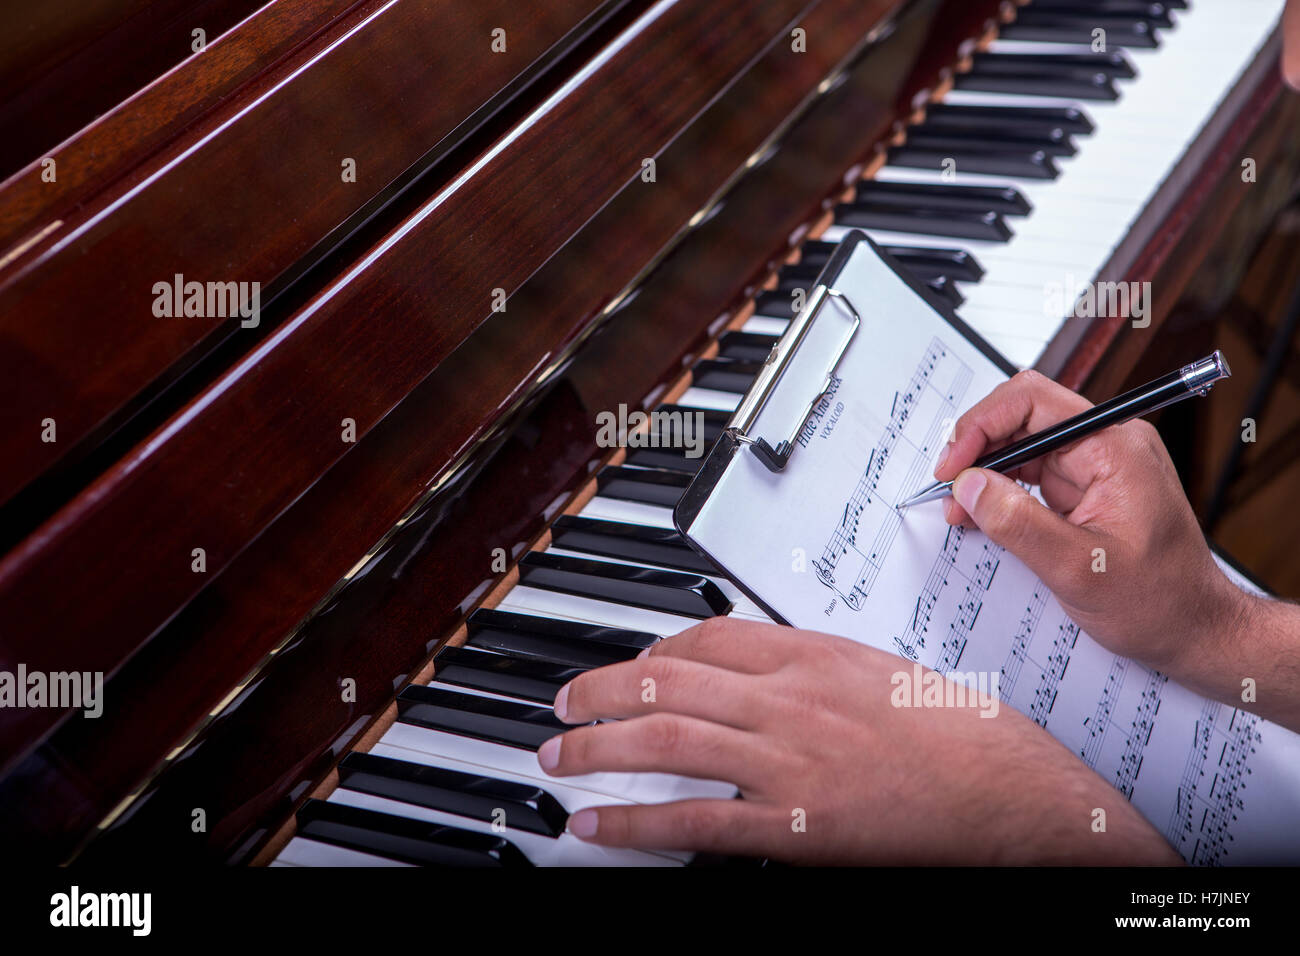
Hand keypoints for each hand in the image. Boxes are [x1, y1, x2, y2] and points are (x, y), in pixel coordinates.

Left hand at [539, 617, 1180, 863]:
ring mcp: (786, 761)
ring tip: (559, 753)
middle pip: (667, 681)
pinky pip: (693, 819)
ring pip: (664, 740)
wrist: (1016, 797)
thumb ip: (817, 667)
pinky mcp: (793, 825)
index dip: (654, 649)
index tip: (634, 663)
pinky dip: (633, 822)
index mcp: (815, 654)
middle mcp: (790, 699)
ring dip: (598, 745)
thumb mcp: (886, 672)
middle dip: (601, 690)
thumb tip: (768, 671)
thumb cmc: (966, 736)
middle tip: (566, 701)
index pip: (707, 635)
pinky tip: (597, 824)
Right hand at [932, 370, 1247, 683]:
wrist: (1194, 628)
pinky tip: (984, 515)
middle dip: (977, 449)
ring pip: (1022, 443)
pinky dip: (1000, 490)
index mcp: (1115, 448)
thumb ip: (1018, 523)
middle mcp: (1107, 444)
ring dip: (985, 472)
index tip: (954, 466)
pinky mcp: (1086, 486)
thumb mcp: (1078, 569)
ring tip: (962, 510)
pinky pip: (1032, 471)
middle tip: (950, 491)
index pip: (1032, 402)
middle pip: (1022, 416)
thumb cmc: (1158, 602)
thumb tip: (968, 486)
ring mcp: (1096, 463)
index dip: (981, 426)